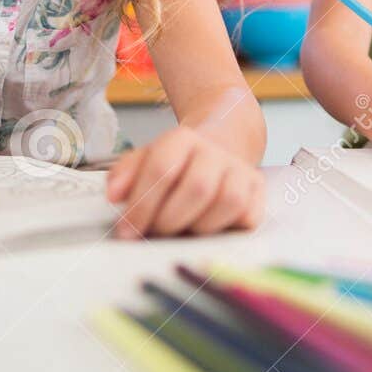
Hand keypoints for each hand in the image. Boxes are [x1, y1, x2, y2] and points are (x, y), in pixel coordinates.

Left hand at [105, 126, 264, 238]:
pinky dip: (225, 229)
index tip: (127, 231)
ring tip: (182, 230)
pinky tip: (207, 229)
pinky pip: (247, 217)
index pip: (162, 170)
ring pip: (227, 202)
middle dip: (169, 220)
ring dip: (199, 226)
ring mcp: (241, 171)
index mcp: (183, 139)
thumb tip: (113, 195)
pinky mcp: (258, 192)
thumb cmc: (177, 163)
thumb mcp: (145, 160)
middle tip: (154, 232)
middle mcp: (216, 152)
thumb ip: (124, 175)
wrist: (221, 144)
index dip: (142, 204)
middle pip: (197, 188)